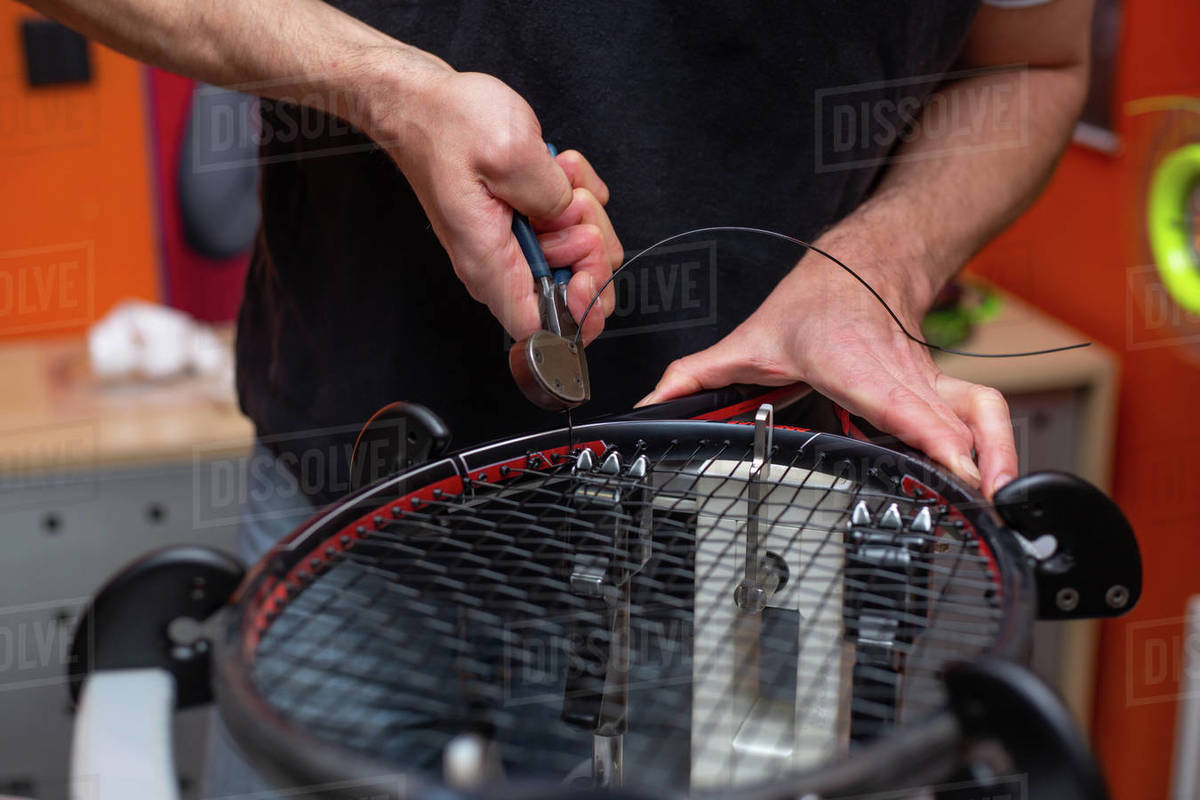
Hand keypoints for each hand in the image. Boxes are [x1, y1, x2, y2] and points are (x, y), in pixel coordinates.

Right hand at [371, 69, 620, 342]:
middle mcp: (502, 264)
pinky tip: (556, 169)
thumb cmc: (450, 125)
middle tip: (571, 203)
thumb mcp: (510, 154)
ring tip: (557, 174)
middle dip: (592, 247)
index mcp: (490, 264)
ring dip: (585, 210)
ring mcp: (517, 245)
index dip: (579, 313)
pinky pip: (576, 222)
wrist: (421, 104)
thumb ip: (551, 199)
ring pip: (583, 253)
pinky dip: (578, 192)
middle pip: (576, 291)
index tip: (585, 273)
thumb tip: (573, 222)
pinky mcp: (528, 222)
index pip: (543, 330)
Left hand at [636, 229, 1017, 498]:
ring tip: (1001, 501)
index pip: (899, 400)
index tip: (956, 466)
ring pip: (980, 411)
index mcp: (852, 365)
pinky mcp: (943, 391)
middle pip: (950, 416)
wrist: (859, 268)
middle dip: (975, 462)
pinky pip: (983, 415)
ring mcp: (927, 382)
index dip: (932, 434)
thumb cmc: (810, 308)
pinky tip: (998, 485)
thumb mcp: (744, 343)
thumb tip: (647, 409)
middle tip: (985, 509)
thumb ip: (692, 379)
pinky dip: (999, 447)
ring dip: (999, 453)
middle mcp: (898, 375)